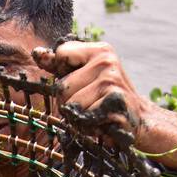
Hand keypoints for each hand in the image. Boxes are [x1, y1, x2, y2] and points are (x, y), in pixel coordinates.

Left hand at [31, 41, 148, 135]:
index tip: (78, 83)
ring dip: (79, 118)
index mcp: (100, 50)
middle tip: (89, 106)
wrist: (139, 120)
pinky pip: (83, 118)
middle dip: (69, 104)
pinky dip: (89, 127)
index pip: (61, 54)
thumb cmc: (106, 99)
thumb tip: (37, 53)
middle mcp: (106, 60)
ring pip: (70, 105)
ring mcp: (111, 80)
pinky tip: (103, 123)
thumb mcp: (86, 76)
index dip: (62, 73)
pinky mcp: (114, 100)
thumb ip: (62, 65)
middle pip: (61, 87)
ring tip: (96, 115)